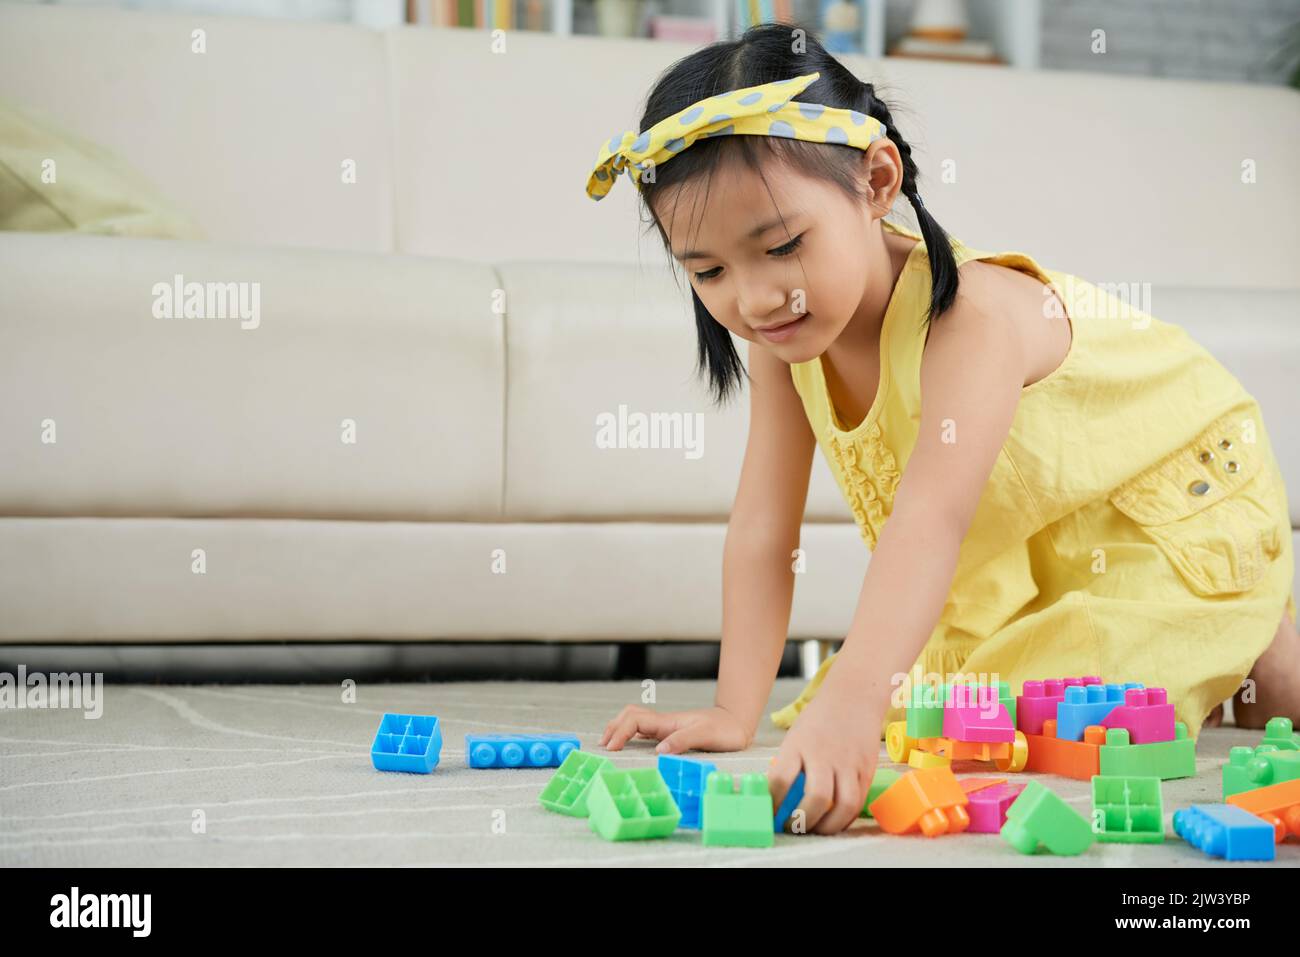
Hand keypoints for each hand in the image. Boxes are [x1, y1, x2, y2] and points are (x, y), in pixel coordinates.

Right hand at [599, 705, 751, 753]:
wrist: (736, 722)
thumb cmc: (723, 729)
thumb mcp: (703, 735)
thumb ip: (681, 741)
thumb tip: (658, 751)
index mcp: (667, 722)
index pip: (634, 721)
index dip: (620, 733)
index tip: (611, 748)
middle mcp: (663, 723)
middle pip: (629, 716)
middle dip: (613, 728)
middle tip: (603, 746)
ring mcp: (666, 727)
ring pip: (635, 721)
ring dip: (619, 728)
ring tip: (609, 744)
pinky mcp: (671, 733)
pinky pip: (644, 730)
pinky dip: (631, 734)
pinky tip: (629, 745)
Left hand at [769, 676, 883, 834]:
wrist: (853, 698)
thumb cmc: (818, 721)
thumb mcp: (796, 737)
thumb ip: (789, 767)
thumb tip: (778, 800)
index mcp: (799, 745)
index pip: (781, 780)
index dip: (773, 802)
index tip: (770, 812)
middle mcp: (825, 755)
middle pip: (816, 798)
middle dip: (802, 821)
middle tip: (793, 828)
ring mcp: (849, 763)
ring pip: (843, 805)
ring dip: (828, 826)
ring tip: (815, 829)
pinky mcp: (867, 770)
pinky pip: (858, 802)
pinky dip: (844, 818)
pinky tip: (833, 820)